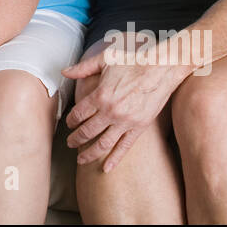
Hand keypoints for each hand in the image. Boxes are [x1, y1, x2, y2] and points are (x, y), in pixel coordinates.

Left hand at [63, 41, 187, 171]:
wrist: (161, 67)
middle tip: (70, 143)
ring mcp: (125, 122)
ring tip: (81, 158)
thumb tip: (64, 72)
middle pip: (87, 131)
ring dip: (89, 153)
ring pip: (102, 143)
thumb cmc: (133, 61)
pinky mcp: (139, 127)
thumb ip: (83, 68)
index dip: (70, 121)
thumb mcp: (105, 59)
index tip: (69, 123)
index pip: (78, 114)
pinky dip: (114, 159)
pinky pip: (124, 147)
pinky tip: (106, 168)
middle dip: (75, 139)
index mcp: (100, 95)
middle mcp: (111, 111)